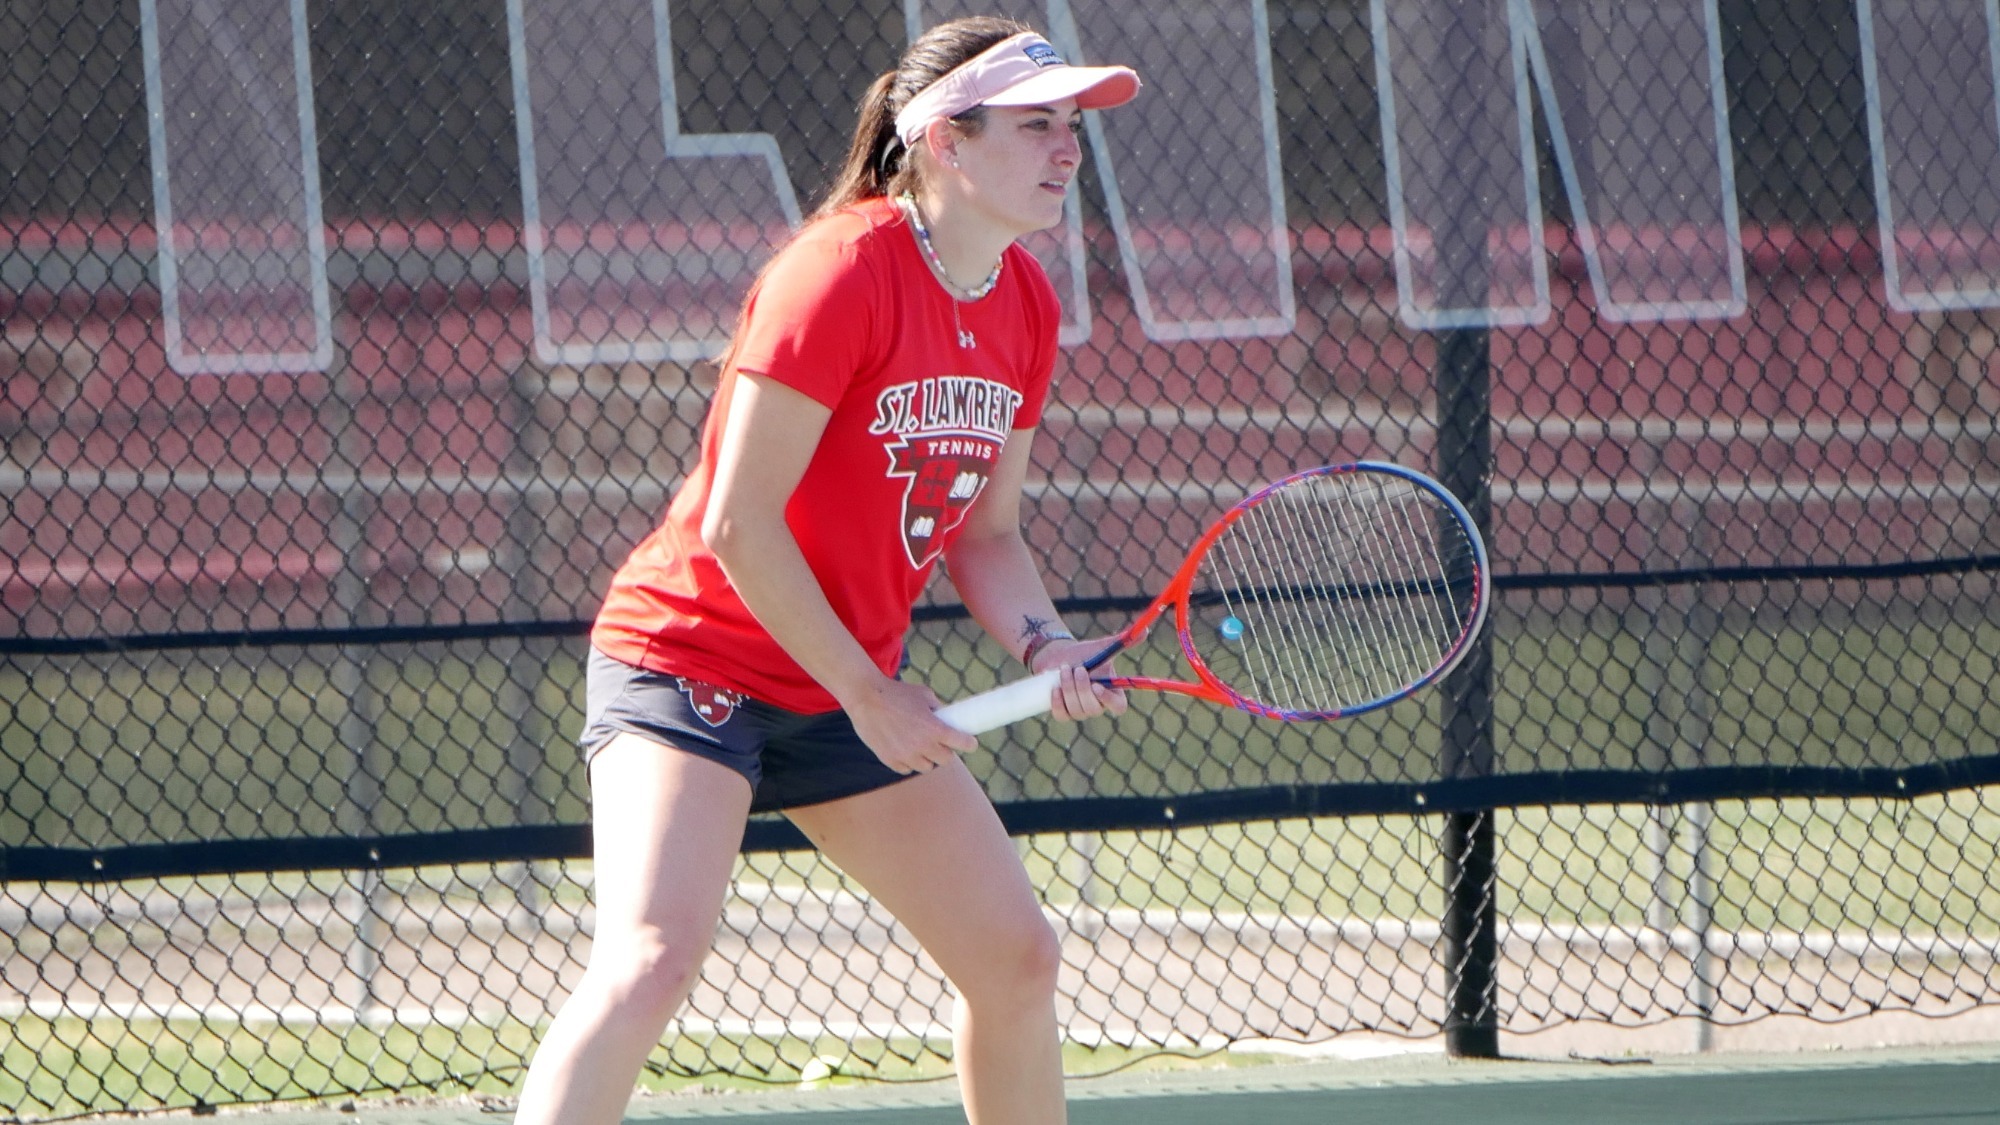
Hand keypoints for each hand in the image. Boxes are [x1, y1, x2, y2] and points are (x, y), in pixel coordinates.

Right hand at [842, 674, 979, 774]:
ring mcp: (906, 755)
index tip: (970, 743)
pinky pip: (907, 769)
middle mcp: (923, 746)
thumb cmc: (896, 693)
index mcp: (935, 728)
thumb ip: (938, 709)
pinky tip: (905, 750)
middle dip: (946, 751)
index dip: (969, 743)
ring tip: (920, 747)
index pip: (963, 743)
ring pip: (926, 767)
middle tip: (941, 743)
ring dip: (927, 758)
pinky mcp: (891, 761)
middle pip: (946, 760)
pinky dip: (908, 762)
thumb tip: (948, 717)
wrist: (866, 698)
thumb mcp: (924, 695)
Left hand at [1028, 637, 1127, 722]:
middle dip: (1083, 689)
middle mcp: (1098, 706)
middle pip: (1094, 709)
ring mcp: (1080, 712)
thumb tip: (1145, 630)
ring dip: (1069, 689)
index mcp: (1112, 693)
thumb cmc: (1084, 654)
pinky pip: (1062, 715)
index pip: (1118, 707)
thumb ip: (1122, 642)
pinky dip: (1058, 702)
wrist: (1059, 658)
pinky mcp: (1064, 714)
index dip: (1108, 700)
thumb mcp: (1102, 648)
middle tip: (1078, 669)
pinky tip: (1055, 688)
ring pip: (1077, 711)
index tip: (1096, 685)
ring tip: (1064, 669)